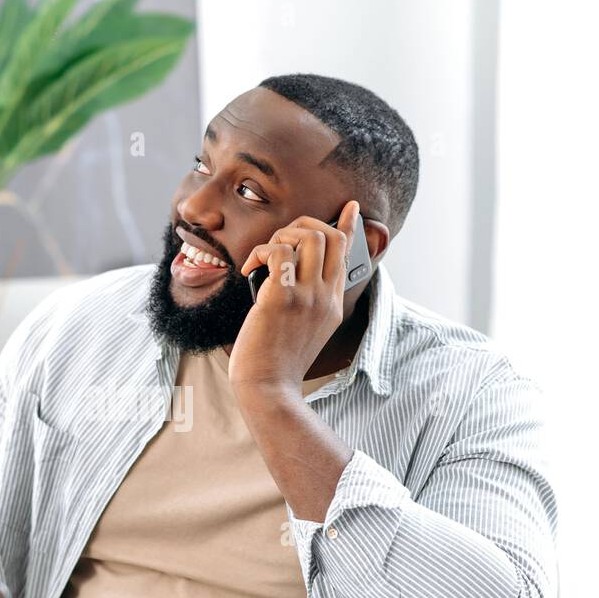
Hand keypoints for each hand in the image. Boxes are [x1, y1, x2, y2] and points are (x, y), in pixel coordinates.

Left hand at [228, 200, 359, 396]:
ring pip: (307, 237)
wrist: (268, 389)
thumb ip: (306, 303)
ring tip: (262, 259)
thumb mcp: (304, 331)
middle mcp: (326, 297)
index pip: (346, 255)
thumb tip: (286, 276)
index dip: (347, 227)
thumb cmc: (276, 363)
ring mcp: (307, 296)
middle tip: (277, 242)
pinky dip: (260, 252)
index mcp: (333, 304)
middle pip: (330, 236)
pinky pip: (276, 252)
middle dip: (302, 226)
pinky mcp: (282, 298)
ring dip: (280, 237)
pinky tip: (249, 270)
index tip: (350, 208)